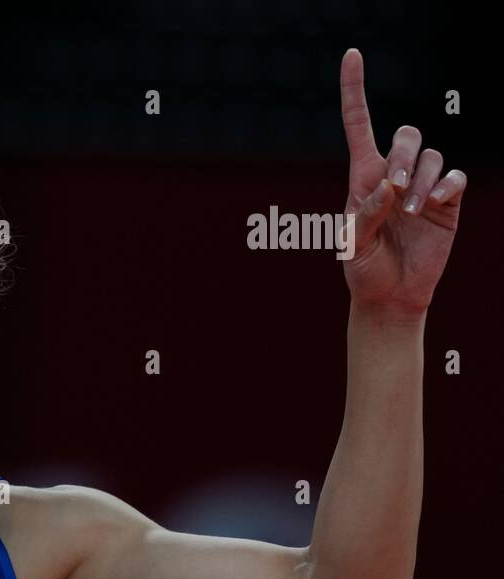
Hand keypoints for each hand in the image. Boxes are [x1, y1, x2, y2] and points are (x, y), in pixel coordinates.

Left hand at [340, 48, 465, 316]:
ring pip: (433, 157)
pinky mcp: (447, 202)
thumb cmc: (363, 269)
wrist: (391, 295)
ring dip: (423, 180)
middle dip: (404, 156)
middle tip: (396, 190)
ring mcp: (423, 187)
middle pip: (407, 136)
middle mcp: (394, 176)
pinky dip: (447, 187)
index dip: (355, 89)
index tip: (352, 55)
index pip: (359, 124)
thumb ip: (364, 214)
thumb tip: (387, 187)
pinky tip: (436, 206)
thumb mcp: (351, 244)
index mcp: (362, 178)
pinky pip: (455, 178)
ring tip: (413, 211)